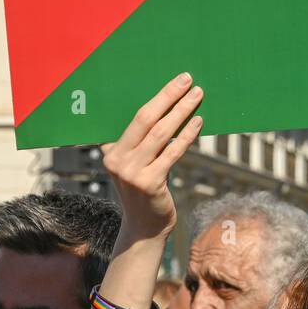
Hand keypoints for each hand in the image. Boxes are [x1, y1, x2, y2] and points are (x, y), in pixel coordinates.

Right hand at [102, 73, 203, 238]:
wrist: (144, 228)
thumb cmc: (143, 191)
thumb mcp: (133, 166)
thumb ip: (138, 144)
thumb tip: (165, 109)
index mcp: (109, 150)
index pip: (133, 116)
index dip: (156, 96)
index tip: (174, 80)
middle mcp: (116, 159)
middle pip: (146, 119)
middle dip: (168, 96)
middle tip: (187, 79)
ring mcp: (132, 172)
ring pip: (161, 133)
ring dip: (182, 111)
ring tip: (197, 95)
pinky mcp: (149, 183)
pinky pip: (172, 152)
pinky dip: (186, 135)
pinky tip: (198, 122)